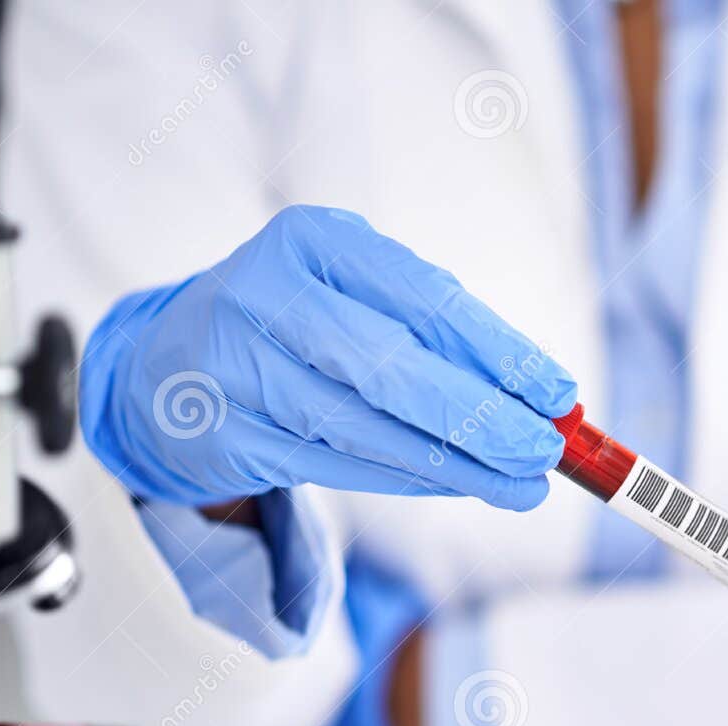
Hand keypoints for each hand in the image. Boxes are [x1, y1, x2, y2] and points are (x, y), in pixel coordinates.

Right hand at [79, 205, 575, 510]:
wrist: (167, 364)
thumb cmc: (296, 323)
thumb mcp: (358, 295)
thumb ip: (440, 334)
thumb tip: (543, 396)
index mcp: (312, 239)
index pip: (424, 300)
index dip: (500, 352)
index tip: (560, 394)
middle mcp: (264, 295)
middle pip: (392, 368)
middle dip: (480, 416)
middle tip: (545, 451)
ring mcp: (236, 368)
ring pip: (366, 428)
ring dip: (454, 465)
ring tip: (521, 484)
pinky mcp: (228, 434)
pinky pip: (338, 465)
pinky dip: (408, 479)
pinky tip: (459, 484)